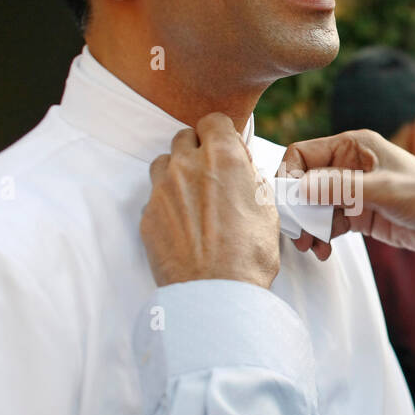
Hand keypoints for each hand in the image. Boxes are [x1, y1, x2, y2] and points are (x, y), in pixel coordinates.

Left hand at [140, 113, 280, 288]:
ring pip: (164, 163)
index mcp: (222, 157)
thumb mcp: (266, 210)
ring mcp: (162, 190)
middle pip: (184, 137)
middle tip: (212, 175)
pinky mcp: (147, 215)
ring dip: (177, 173)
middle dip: (197, 150)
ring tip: (194, 199)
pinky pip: (155, 197)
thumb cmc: (248, 255)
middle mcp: (187, 166)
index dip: (221, 134)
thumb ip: (250, 179)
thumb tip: (242, 170)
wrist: (214, 294)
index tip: (227, 149)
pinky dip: (167, 204)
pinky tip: (183, 226)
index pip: (213, 120)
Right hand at [280, 129, 414, 271]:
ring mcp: (353, 191)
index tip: (287, 203)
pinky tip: (324, 249)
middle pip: (305, 183)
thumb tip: (301, 188)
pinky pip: (328, 223)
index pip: (304, 153)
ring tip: (312, 246)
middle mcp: (349, 165)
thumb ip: (341, 187)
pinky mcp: (358, 214)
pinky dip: (322, 236)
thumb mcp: (384, 189)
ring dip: (308, 226)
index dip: (290, 176)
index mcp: (353, 145)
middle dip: (297, 208)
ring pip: (314, 206)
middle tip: (297, 232)